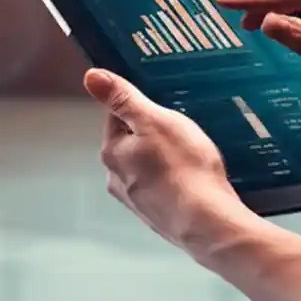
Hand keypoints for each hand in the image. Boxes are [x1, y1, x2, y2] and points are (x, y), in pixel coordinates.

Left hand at [86, 69, 253, 253]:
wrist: (208, 223)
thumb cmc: (184, 168)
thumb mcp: (154, 120)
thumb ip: (123, 98)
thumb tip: (91, 77)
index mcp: (111, 153)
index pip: (116, 117)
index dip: (142, 109)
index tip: (164, 111)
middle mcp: (116, 179)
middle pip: (133, 142)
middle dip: (155, 135)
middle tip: (182, 135)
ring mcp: (137, 201)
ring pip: (149, 166)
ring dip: (166, 160)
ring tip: (192, 158)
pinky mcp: (158, 216)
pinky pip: (164, 188)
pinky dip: (177, 182)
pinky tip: (195, 180)